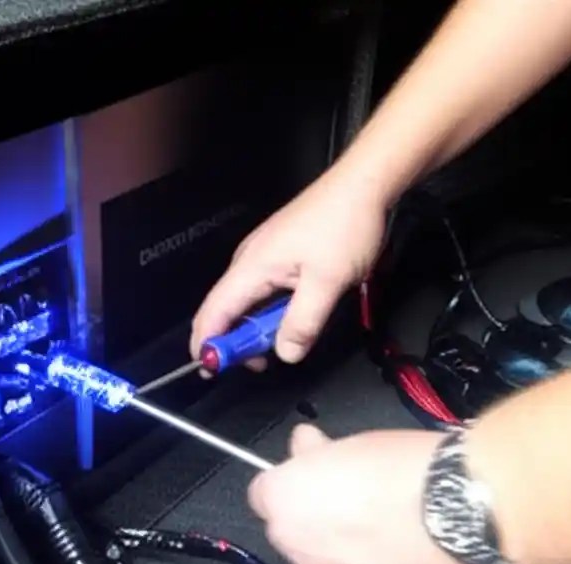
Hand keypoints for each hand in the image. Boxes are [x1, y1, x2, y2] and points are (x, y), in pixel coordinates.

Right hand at [191, 166, 389, 366]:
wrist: (364, 185)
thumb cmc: (345, 224)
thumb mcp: (327, 282)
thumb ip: (303, 323)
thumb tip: (285, 353)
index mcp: (251, 266)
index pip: (213, 313)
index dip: (206, 345)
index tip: (211, 370)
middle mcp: (249, 261)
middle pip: (225, 310)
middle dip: (235, 342)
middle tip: (262, 363)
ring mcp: (264, 256)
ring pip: (246, 302)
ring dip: (257, 328)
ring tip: (282, 342)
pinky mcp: (280, 254)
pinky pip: (263, 291)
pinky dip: (270, 312)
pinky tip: (291, 319)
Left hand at [248, 425, 495, 563]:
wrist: (460, 514)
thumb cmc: (409, 471)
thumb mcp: (355, 440)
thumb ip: (319, 451)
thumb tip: (308, 446)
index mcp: (284, 497)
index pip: (263, 490)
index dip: (292, 479)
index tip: (311, 470)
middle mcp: (296, 543)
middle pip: (289, 528)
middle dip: (311, 514)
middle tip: (349, 496)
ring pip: (320, 561)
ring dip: (338, 546)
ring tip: (381, 525)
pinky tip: (395, 551)